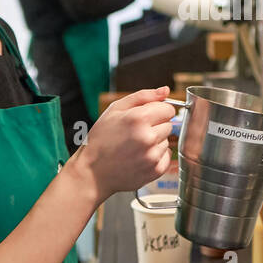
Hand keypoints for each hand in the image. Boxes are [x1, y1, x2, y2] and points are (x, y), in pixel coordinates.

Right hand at [68, 86, 174, 200]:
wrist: (92, 172)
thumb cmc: (101, 138)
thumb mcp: (115, 109)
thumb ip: (143, 96)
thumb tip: (166, 90)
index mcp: (139, 118)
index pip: (169, 109)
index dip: (158, 111)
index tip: (147, 116)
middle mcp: (148, 137)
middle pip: (169, 125)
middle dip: (156, 126)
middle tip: (136, 133)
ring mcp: (152, 156)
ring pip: (167, 141)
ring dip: (155, 142)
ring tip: (135, 146)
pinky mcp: (155, 171)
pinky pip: (166, 157)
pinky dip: (156, 157)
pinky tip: (139, 157)